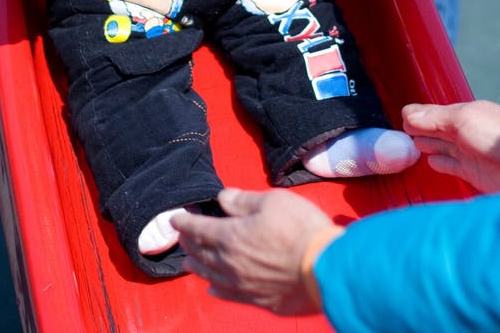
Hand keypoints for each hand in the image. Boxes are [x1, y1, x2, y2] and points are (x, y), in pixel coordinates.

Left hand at [172, 188, 340, 315]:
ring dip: (198, 267)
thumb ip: (243, 201)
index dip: (185, 223)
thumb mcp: (272, 201)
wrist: (324, 268)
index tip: (175, 219)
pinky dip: (216, 290)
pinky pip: (229, 295)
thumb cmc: (299, 229)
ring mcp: (244, 285)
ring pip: (211, 275)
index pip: (200, 229)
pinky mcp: (259, 300)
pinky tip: (212, 289)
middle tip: (182, 238)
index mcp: (231, 236)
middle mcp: (231, 263)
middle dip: (190, 243)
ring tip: (187, 263)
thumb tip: (223, 198)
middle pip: (202, 253)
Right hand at [403, 101, 499, 193]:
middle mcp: (464, 132)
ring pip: (440, 148)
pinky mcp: (472, 174)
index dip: (417, 117)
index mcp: (462, 114)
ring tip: (410, 145)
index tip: (401, 120)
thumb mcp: (462, 119)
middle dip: (419, 130)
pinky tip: (431, 162)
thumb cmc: (499, 137)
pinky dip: (439, 164)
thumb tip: (407, 114)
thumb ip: (434, 118)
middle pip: (435, 130)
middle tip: (399, 133)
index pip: (433, 113)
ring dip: (426, 146)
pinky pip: (449, 167)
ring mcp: (468, 153)